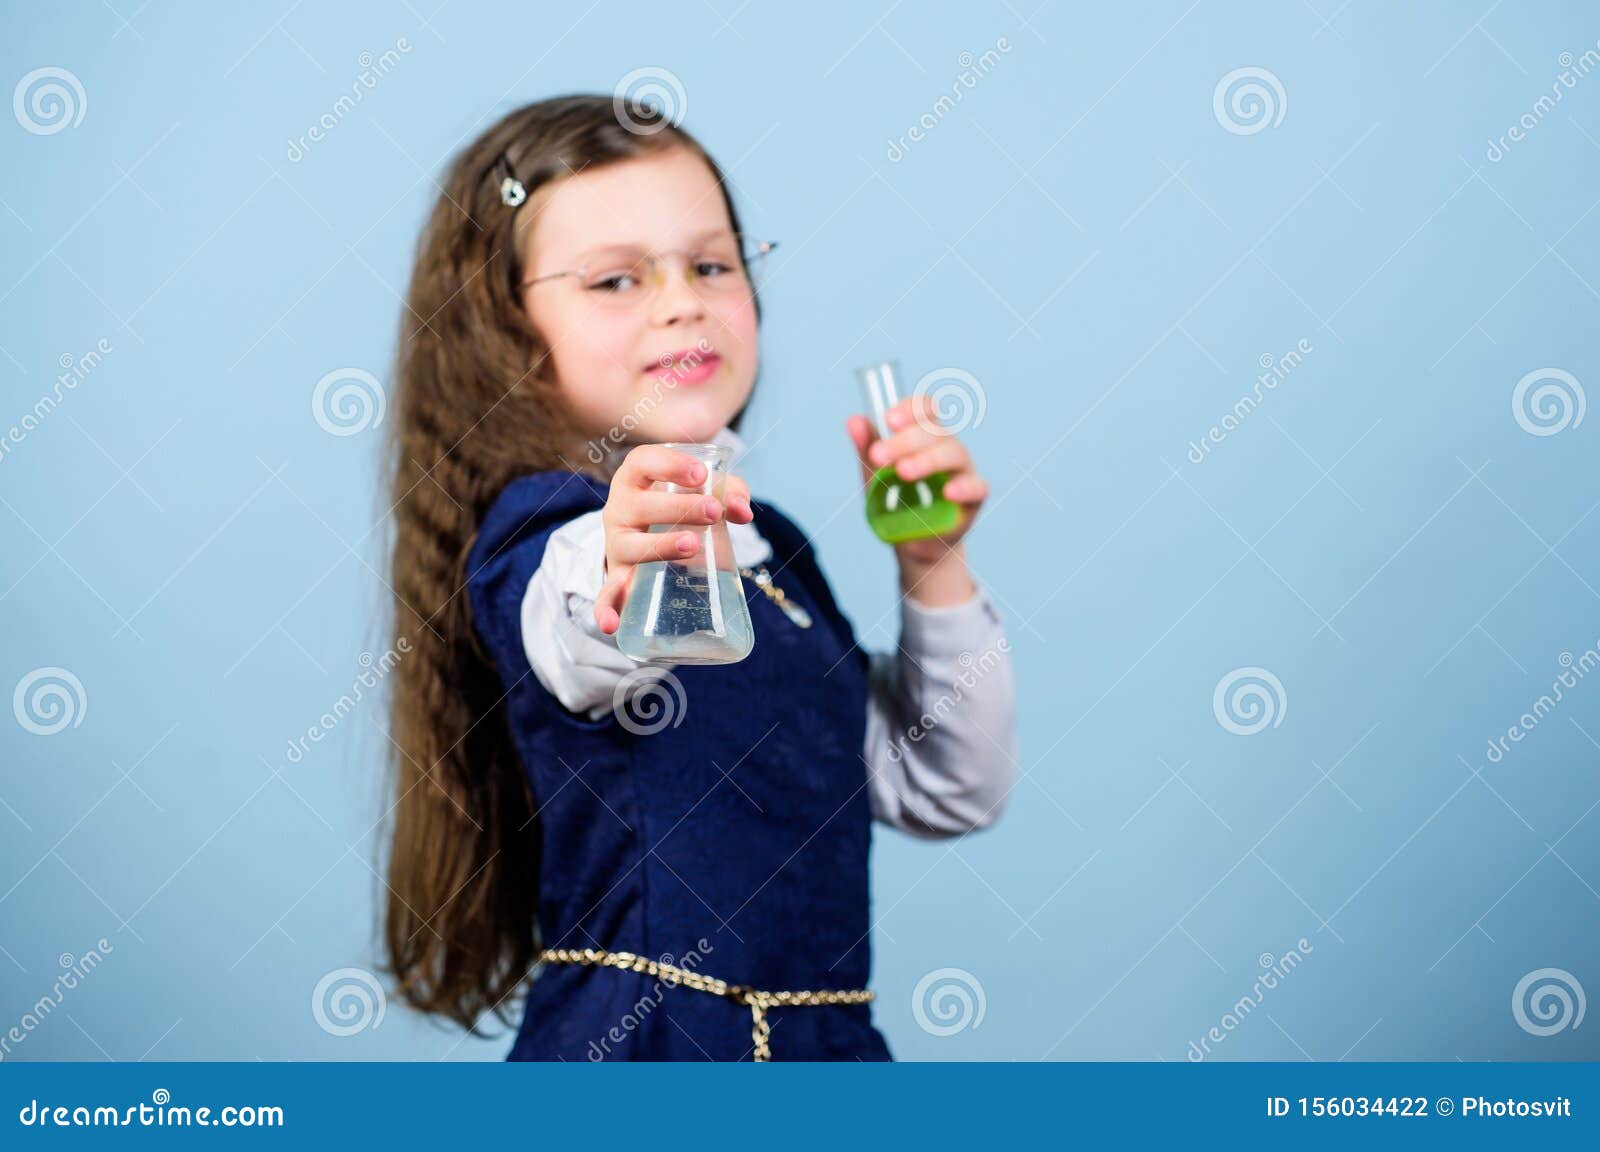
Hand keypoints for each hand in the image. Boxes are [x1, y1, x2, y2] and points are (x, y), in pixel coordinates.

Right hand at [593, 444, 752, 635]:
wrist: (652, 542)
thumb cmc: (682, 509)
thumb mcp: (705, 493)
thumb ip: (729, 494)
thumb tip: (744, 512)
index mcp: (637, 480)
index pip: (643, 461)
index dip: (669, 464)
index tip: (700, 474)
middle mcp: (620, 510)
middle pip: (639, 505)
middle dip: (678, 507)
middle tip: (714, 512)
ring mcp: (617, 546)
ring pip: (629, 546)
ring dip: (658, 546)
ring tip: (692, 545)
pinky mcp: (619, 579)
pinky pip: (606, 596)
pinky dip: (604, 609)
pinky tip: (612, 624)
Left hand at [846, 394, 988, 568]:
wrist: (911, 541)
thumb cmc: (897, 499)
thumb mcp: (875, 473)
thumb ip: (867, 447)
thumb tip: (854, 421)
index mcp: (924, 435)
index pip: (925, 409)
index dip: (910, 409)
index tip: (889, 420)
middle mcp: (947, 447)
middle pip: (934, 432)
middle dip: (904, 441)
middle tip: (878, 456)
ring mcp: (963, 471)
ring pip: (954, 453)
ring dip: (927, 460)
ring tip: (903, 472)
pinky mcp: (973, 499)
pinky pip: (976, 487)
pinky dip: (964, 487)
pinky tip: (948, 492)